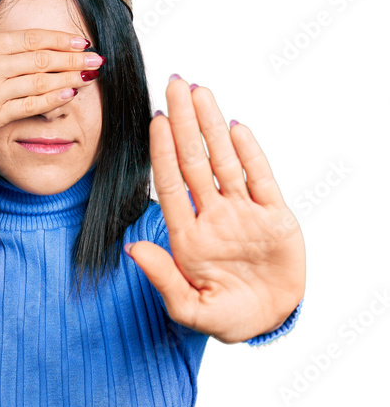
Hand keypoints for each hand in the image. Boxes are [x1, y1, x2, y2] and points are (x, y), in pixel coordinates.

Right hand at [0, 0, 100, 141]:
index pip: (30, 38)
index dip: (59, 39)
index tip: (80, 41)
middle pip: (41, 59)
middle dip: (73, 58)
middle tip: (97, 59)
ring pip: (39, 82)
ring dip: (68, 78)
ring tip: (90, 76)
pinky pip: (29, 106)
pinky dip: (51, 99)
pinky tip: (69, 93)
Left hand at [125, 75, 305, 343]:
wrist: (267, 322)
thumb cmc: (224, 318)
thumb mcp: (189, 308)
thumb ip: (162, 277)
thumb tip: (133, 248)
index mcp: (187, 235)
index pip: (171, 184)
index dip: (163, 151)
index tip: (155, 119)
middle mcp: (213, 216)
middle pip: (195, 160)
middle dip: (184, 122)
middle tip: (173, 84)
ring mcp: (243, 213)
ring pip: (224, 160)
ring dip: (212, 125)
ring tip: (199, 90)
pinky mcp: (273, 216)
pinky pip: (261, 178)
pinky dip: (250, 153)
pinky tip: (234, 127)